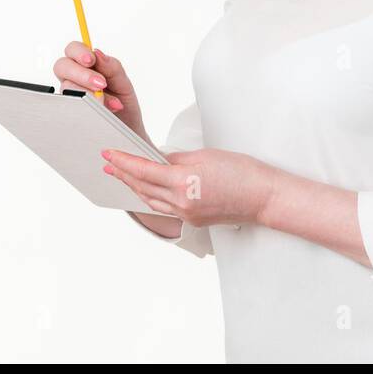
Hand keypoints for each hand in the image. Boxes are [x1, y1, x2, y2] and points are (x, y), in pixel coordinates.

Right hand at [52, 42, 147, 141]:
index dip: (78, 51)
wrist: (129, 133)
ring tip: (109, 103)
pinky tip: (100, 111)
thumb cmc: (124, 106)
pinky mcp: (69, 113)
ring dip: (87, 92)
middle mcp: (74, 80)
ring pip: (65, 86)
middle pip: (62, 65)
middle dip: (80, 73)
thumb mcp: (124, 84)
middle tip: (101, 83)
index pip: (73, 49)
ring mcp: (70, 97)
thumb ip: (112, 67)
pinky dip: (84, 107)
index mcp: (87, 67)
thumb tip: (98, 52)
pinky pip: (67, 107)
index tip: (91, 60)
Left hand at [102, 147, 278, 227]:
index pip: (143, 170)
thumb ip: (177, 159)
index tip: (109, 153)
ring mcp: (186, 214)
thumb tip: (159, 160)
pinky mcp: (193, 220)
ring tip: (122, 175)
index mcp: (182, 181)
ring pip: (151, 200)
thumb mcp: (206, 156)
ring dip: (134, 187)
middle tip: (108, 163)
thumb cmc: (242, 172)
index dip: (123, 161)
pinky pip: (165, 208)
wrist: (264, 197)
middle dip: (123, 174)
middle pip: (142, 187)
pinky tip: (148, 189)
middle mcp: (180, 202)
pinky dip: (152, 197)